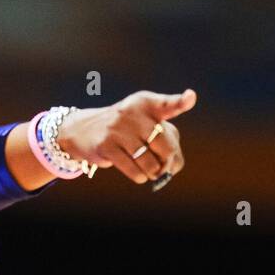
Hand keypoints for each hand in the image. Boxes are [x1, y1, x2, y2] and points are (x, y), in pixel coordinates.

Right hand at [58, 89, 195, 183]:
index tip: (190, 97)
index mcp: (146, 103)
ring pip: (150, 162)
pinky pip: (134, 170)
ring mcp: (118, 129)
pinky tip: (139, 174)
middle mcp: (133, 113)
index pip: (167, 104)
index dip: (180, 101)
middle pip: (165, 146)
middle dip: (167, 162)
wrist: (84, 130)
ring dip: (153, 172)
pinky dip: (140, 177)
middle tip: (162, 167)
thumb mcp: (145, 125)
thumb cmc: (125, 130)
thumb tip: (174, 168)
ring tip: (149, 170)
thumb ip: (167, 140)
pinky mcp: (107, 146)